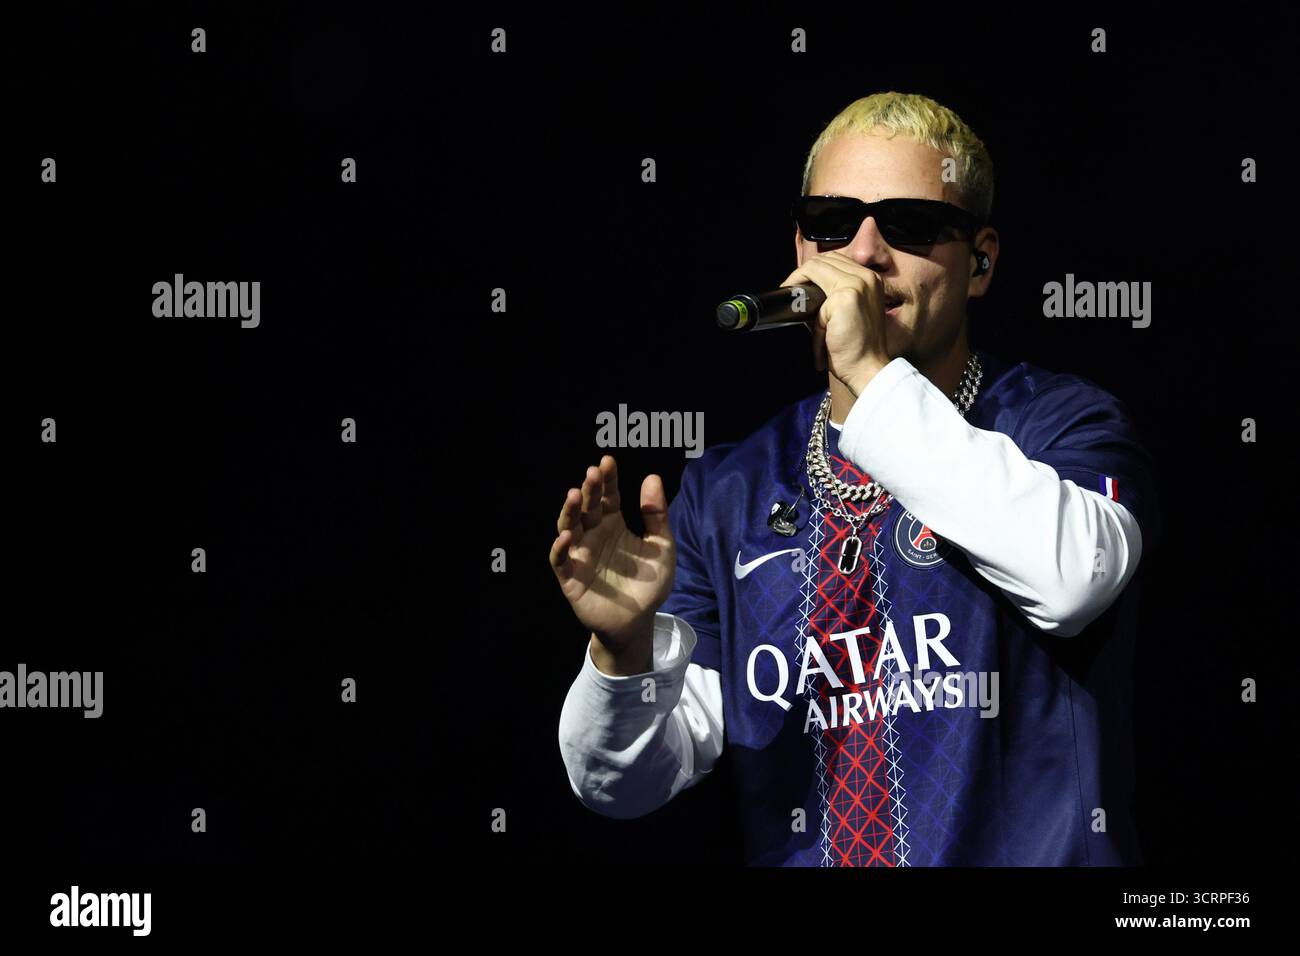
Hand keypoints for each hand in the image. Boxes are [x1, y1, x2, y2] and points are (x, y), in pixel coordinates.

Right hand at [549, 454, 675, 652]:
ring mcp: (580, 555)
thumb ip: (657, 515)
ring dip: (570, 511)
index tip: (608, 461)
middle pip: (587, 508)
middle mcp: (593, 535)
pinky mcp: (570, 577)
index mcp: (613, 524)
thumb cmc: (648, 583)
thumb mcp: (661, 548)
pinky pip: (560, 560)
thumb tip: (652, 477)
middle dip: (589, 490)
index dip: (607, 479)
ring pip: (568, 527)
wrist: (638, 621)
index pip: (608, 497)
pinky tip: (567, 536)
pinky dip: (560, 548)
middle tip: (592, 473)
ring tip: (575, 495)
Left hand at [780, 250, 889, 393]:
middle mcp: (867, 277)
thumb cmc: (858, 348)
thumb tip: (805, 294)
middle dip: (802, 275)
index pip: (834, 260)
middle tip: (792, 296)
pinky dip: (812, 322)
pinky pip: (814, 299)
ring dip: (801, 288)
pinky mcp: (845, 296)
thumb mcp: (848, 314)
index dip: (812, 271)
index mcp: (869, 280)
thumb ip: (831, 298)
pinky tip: (819, 337)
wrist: (869, 369)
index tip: (799, 287)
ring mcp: (857, 284)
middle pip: (823, 259)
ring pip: (815, 268)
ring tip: (798, 311)